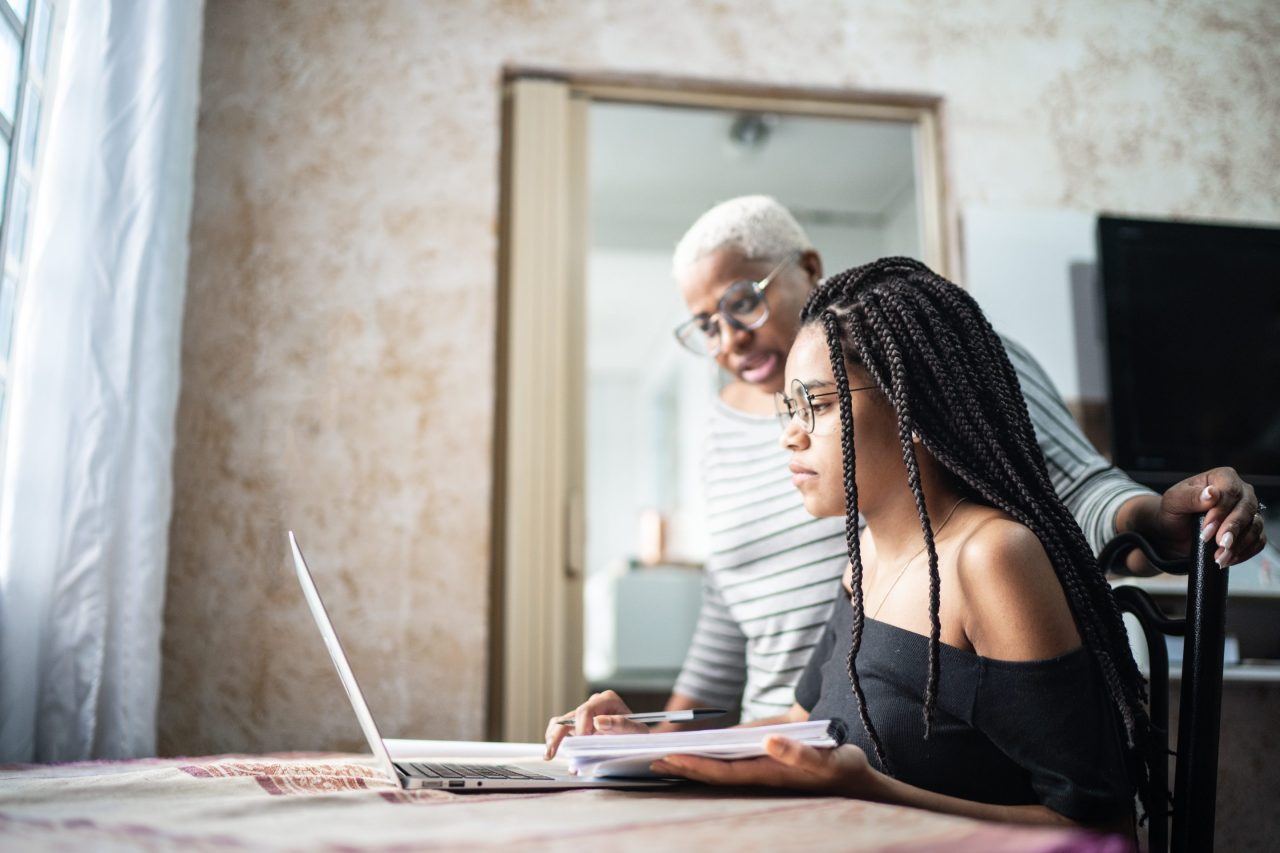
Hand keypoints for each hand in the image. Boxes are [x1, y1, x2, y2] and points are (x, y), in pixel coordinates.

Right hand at [543, 689, 647, 759]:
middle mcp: (593, 705)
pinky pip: (559, 728)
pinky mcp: (577, 726)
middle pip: (570, 716)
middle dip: (559, 734)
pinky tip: (552, 751)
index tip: (583, 740)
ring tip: (549, 753)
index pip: (586, 710)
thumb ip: (620, 724)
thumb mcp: (636, 730)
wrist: (638, 740)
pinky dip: (554, 739)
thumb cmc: (638, 734)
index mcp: (607, 700)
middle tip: (553, 751)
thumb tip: (598, 722)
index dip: (581, 726)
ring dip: (553, 737)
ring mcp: (583, 715)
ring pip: (561, 722)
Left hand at [649, 736, 879, 798]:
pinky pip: (723, 756)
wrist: (853, 774)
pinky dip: (701, 751)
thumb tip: (769, 742)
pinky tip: (684, 747)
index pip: (723, 771)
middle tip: (648, 758)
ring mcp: (754, 767)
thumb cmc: (841, 767)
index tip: (670, 758)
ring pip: (713, 764)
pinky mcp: (757, 758)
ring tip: (654, 753)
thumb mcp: (827, 759)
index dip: (695, 766)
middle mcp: (755, 773)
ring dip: (685, 759)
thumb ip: (799, 753)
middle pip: (709, 769)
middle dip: (679, 764)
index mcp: (767, 774)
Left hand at [1133, 468, 1266, 567]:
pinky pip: (1258, 540)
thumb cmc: (1174, 511)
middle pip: (1247, 508)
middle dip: (1232, 528)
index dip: (1221, 510)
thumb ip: (1190, 496)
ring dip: (1239, 543)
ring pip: (1255, 525)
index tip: (1207, 527)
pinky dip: (1245, 551)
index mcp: (1221, 478)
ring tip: (1220, 556)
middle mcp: (1240, 492)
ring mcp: (1248, 511)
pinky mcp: (1250, 530)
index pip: (1230, 491)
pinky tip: (1228, 558)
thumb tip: (1212, 493)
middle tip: (1219, 543)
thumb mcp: (1173, 501)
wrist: (1174, 531)